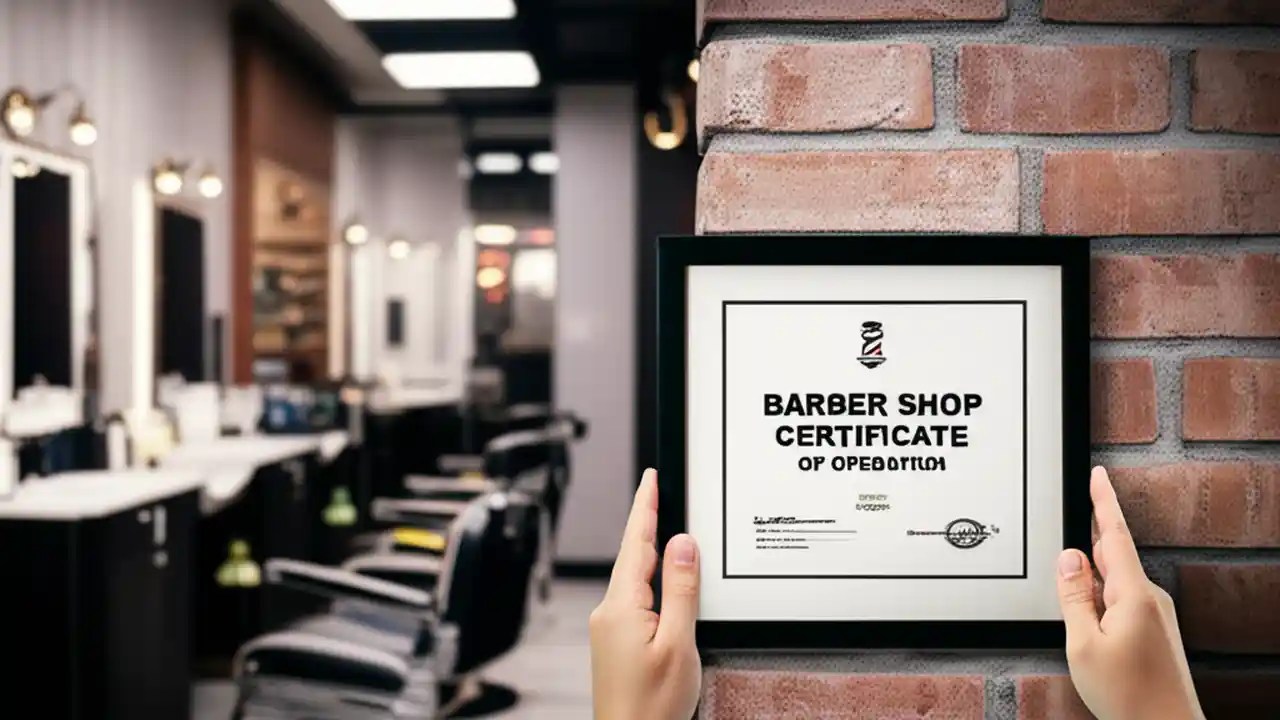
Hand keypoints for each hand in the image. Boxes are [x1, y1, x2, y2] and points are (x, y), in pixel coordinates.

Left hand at [589, 469, 700, 719]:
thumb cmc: (652, 706)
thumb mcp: (678, 644)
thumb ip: (682, 591)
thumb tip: (683, 544)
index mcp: (621, 607)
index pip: (636, 544)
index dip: (645, 507)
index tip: (651, 477)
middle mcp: (609, 613)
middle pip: (632, 556)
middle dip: (646, 522)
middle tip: (658, 489)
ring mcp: (609, 628)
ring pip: (633, 576)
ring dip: (649, 550)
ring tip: (663, 523)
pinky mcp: (615, 642)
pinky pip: (634, 596)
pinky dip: (649, 577)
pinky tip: (661, 577)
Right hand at [1057, 467, 1204, 719]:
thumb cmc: (1127, 695)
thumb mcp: (1082, 643)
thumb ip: (1073, 595)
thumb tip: (1070, 557)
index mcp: (1133, 594)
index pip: (1115, 534)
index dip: (1103, 501)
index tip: (1097, 474)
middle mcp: (1150, 599)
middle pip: (1111, 558)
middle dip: (1086, 555)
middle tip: (1065, 564)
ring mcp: (1155, 615)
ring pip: (1113, 584)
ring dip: (1090, 590)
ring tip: (1079, 625)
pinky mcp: (1155, 631)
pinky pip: (1121, 603)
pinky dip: (1101, 607)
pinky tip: (1091, 632)